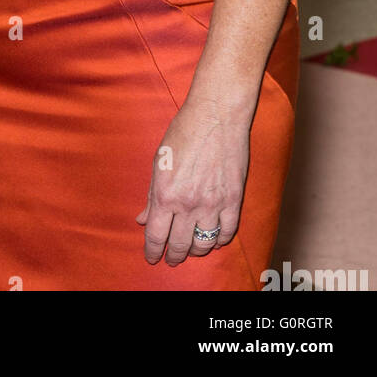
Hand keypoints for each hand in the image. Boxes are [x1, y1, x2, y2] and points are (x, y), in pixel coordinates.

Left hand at [136, 98, 250, 265]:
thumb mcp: (158, 161)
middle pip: (179, 244)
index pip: (156, 235)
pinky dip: (220, 240)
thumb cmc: (183, 132)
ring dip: (196, 250)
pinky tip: (214, 240)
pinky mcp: (233, 199)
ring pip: (204, 243)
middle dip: (173, 256)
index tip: (152, 258)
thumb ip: (152, 195)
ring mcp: (213, 203)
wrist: (216, 116)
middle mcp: (189, 204)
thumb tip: (143, 219)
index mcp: (166, 193)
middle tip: (171, 260)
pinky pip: (227, 231)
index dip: (153, 251)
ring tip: (191, 250)